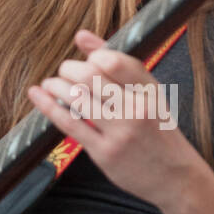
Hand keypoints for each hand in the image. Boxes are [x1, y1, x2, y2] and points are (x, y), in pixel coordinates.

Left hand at [27, 28, 201, 210]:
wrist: (175, 177)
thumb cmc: (158, 130)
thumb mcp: (148, 94)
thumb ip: (117, 63)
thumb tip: (81, 36)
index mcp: (149, 91)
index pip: (114, 60)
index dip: (94, 55)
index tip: (88, 61)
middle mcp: (136, 109)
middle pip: (90, 76)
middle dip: (68, 69)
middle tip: (64, 72)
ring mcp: (120, 133)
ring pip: (77, 99)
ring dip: (56, 86)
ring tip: (51, 85)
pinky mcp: (104, 153)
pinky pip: (70, 125)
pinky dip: (49, 107)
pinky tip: (38, 96)